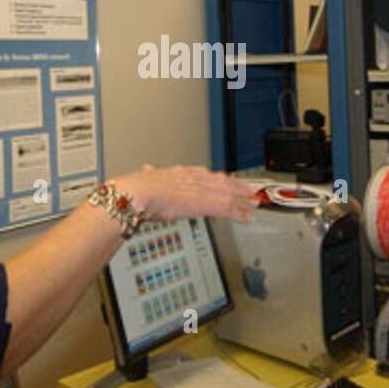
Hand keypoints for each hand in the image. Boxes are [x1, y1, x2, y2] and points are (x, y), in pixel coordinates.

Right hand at [111, 165, 257, 223]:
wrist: (136, 193)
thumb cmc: (135, 189)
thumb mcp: (144, 177)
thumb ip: (149, 174)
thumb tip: (147, 170)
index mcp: (180, 172)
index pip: (206, 174)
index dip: (220, 179)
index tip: (229, 181)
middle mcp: (193, 178)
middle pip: (222, 183)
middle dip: (238, 188)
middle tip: (251, 192)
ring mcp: (199, 191)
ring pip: (228, 195)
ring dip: (243, 201)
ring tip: (254, 205)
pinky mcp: (202, 204)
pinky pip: (226, 209)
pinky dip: (238, 214)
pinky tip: (246, 218)